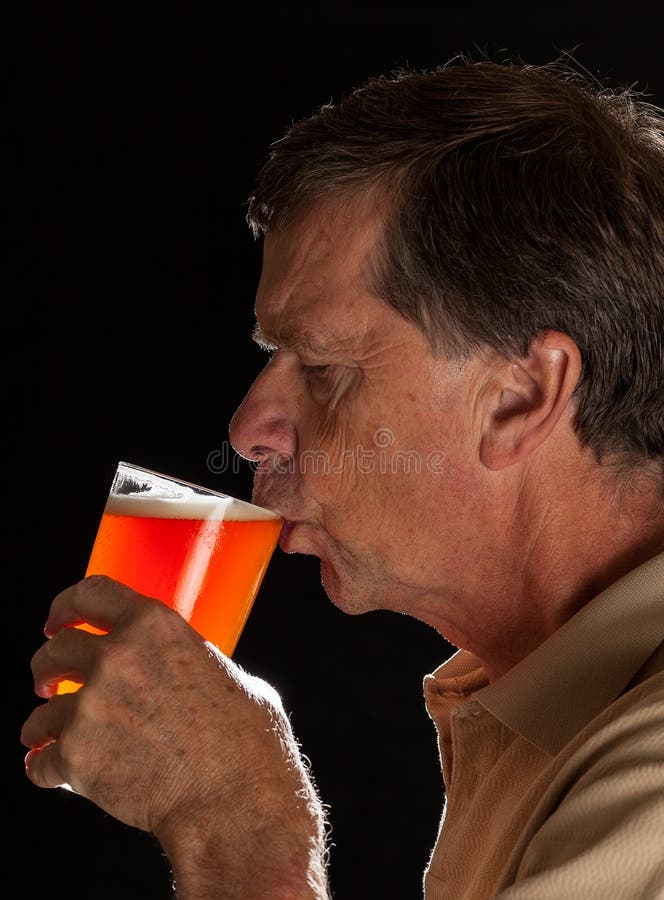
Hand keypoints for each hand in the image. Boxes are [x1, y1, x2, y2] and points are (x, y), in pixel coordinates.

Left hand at [21, 575, 329, 898]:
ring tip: (52, 738)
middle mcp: (116, 657)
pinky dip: (46, 769)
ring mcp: (91, 706)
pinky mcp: (74, 757)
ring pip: (42, 711)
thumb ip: (190, 661)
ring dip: (45, 724)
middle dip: (47, 668)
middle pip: (57, 650)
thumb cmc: (244, 740)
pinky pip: (39, 762)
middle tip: (50, 683)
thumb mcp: (224, 672)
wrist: (233, 799)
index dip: (66, 606)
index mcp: (154, 625)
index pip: (91, 593)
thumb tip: (185, 669)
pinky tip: (56, 774)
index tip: (58, 623)